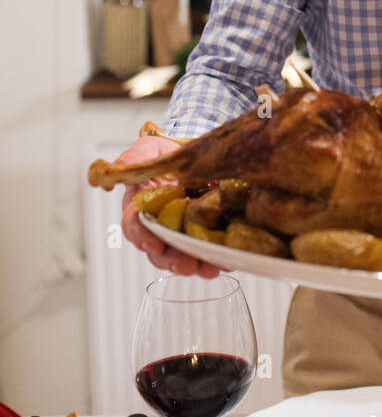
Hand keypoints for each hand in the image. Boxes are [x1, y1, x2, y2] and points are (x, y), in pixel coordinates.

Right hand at [119, 135, 221, 278]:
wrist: (198, 153)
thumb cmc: (168, 153)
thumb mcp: (150, 148)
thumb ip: (134, 158)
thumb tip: (118, 168)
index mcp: (141, 206)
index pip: (135, 226)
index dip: (143, 237)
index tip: (154, 245)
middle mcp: (160, 224)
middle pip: (159, 250)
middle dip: (172, 260)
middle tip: (187, 265)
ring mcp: (182, 231)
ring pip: (184, 255)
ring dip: (196, 265)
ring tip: (210, 269)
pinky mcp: (204, 233)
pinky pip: (208, 250)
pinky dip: (217, 258)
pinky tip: (227, 261)